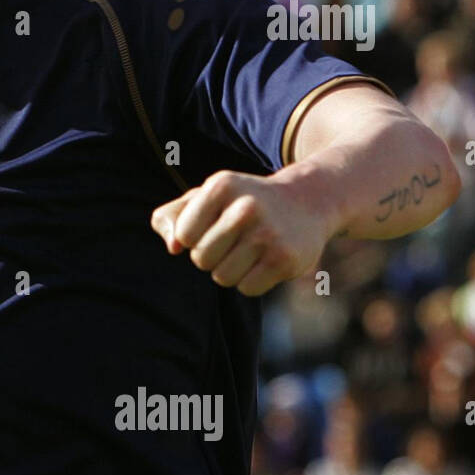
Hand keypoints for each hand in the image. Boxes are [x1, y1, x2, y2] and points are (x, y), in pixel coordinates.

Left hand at [149, 169, 334, 296]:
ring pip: (222, 277)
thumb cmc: (239, 204)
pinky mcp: (286, 259)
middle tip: (234, 239)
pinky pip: (247, 289)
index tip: (213, 224)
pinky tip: (265, 260)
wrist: (305, 202)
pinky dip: (251, 281)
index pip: (184, 235)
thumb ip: (169, 218)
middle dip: (211, 255)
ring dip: (230, 270)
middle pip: (201, 259)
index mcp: (221, 186)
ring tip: (249, 249)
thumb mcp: (202, 198)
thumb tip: (173, 247)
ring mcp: (269, 233)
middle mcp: (246, 206)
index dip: (194, 237)